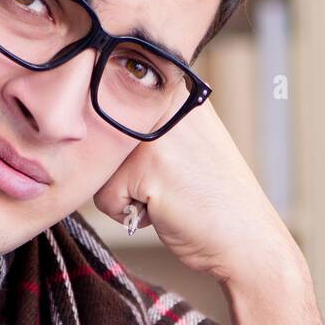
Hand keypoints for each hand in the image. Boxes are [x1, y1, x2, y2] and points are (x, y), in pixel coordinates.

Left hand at [91, 99, 296, 286]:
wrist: (245, 237)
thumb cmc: (208, 195)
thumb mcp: (179, 139)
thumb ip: (142, 121)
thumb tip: (80, 116)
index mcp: (172, 88)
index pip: (108, 109)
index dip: (122, 148)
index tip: (158, 164)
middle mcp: (163, 100)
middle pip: (99, 139)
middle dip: (122, 171)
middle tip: (168, 182)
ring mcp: (154, 131)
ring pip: (100, 167)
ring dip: (123, 193)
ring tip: (167, 194)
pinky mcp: (146, 166)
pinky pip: (105, 196)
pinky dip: (128, 214)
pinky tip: (165, 208)